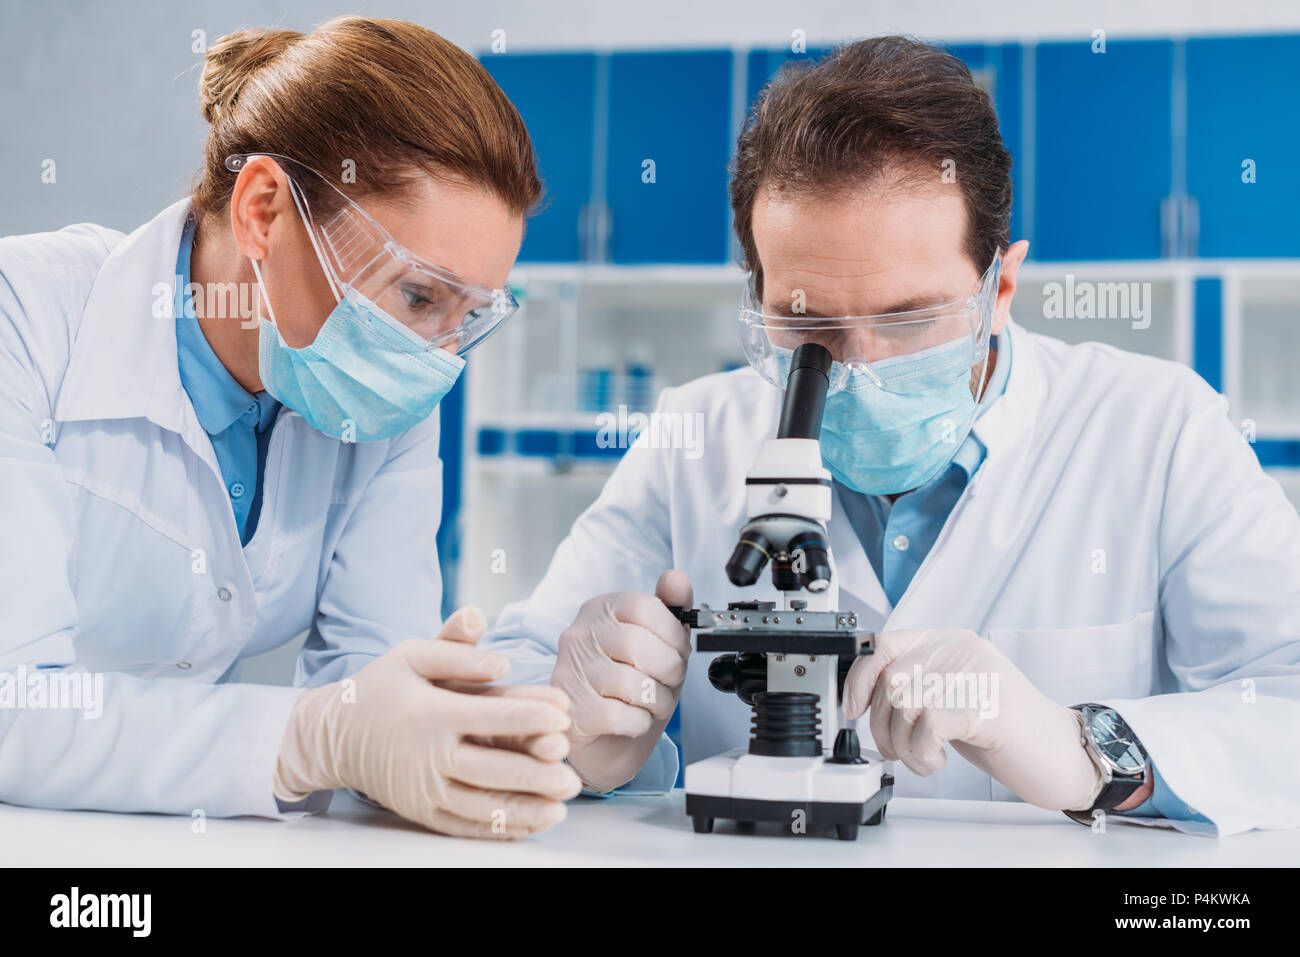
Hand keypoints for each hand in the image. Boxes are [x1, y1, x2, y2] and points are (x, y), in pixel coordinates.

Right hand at [274, 607, 581, 838]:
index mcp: (429, 713)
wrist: (333, 734)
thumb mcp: (410, 654)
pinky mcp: (421, 811)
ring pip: (480, 806)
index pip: (487, 717)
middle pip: (489, 770)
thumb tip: (502, 662)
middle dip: (535, 775)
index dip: (529, 717)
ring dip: (523, 809)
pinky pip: (465, 826)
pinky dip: (499, 828)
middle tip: (574, 776)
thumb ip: (456, 650)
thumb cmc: (381, 688)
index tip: (563, 715)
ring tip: (561, 806)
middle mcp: (427, 756)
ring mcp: (423, 789)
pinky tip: (531, 822)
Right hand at [552, 570, 692, 791]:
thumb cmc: (633, 687)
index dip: (672, 633)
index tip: (679, 651)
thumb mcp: (660, 644)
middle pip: (636, 643)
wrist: (606, 741)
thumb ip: (671, 609)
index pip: (643, 606)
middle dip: (669, 669)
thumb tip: (676, 578)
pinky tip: (634, 720)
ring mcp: (568, 672)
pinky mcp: (570, 709)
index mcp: (601, 609)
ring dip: (656, 700)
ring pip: (629, 682)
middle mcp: (578, 635)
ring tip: (654, 704)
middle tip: (669, 683)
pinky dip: (637, 722)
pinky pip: (616, 715)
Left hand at [842, 628, 1103, 810]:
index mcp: (951, 643)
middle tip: (899, 750)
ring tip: (924, 758)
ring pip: (904, 703)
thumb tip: (862, 696)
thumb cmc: (1005, 729)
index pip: (884, 644)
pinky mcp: (987, 708)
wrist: (1062, 753)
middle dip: (883, 725)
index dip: (859, 678)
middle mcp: (961, 652)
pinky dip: (922, 751)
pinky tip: (938, 760)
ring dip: (903, 744)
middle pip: (890, 680)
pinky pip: (928, 724)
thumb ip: (917, 687)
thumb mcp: (952, 696)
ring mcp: (976, 677)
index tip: (854, 708)